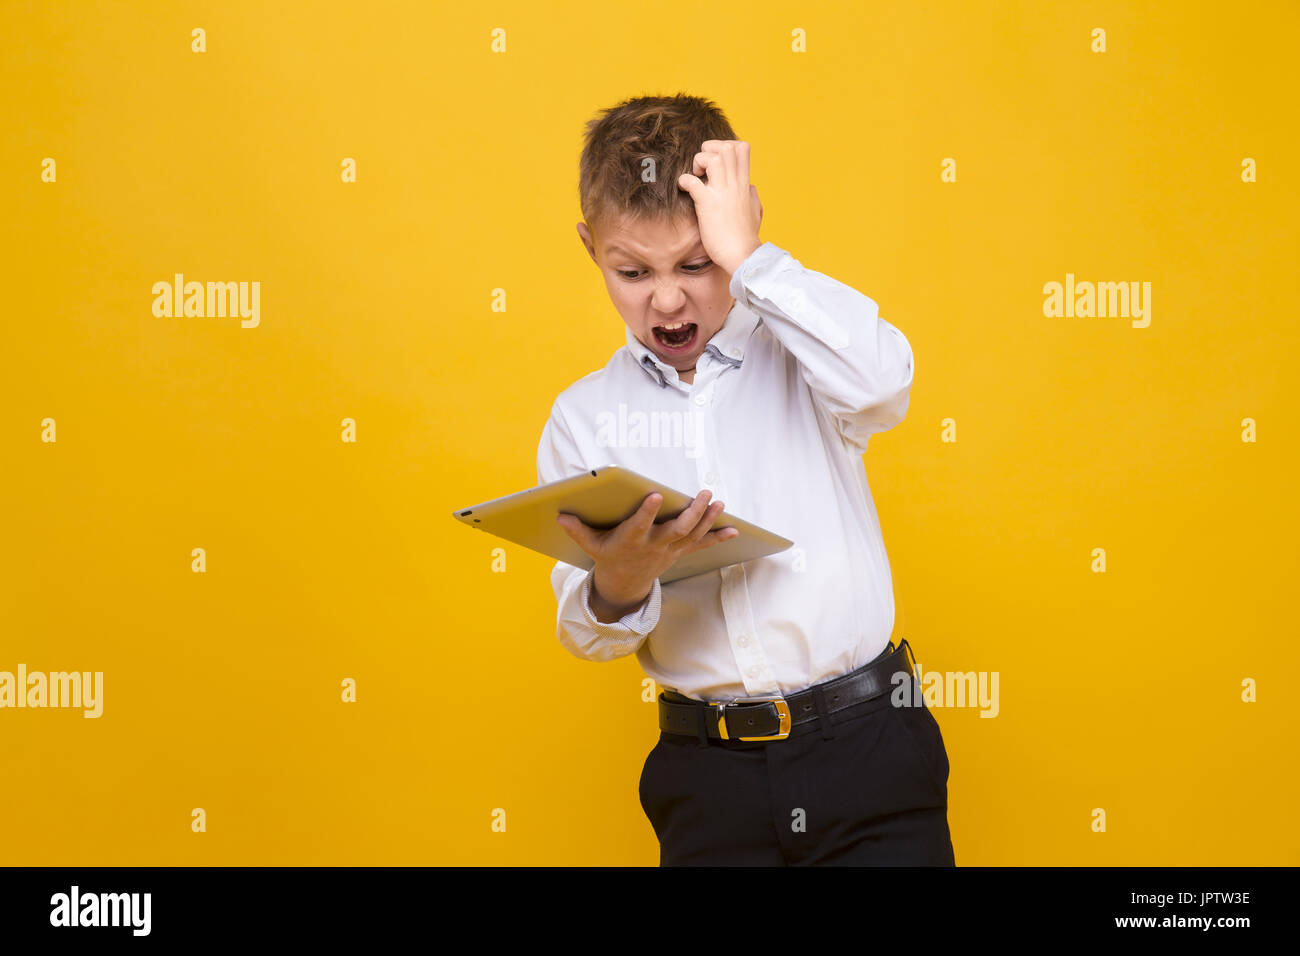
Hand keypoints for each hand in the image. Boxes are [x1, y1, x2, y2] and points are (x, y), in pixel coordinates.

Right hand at [556, 490, 739, 618]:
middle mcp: (653, 546)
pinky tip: (735, 529)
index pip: (639, 525)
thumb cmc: (609, 557)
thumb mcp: (591, 545)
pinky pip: (702, 544)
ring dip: (708, 519)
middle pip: (676, 530)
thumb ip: (578, 530)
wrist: (625, 586)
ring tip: (719, 502)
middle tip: (703, 494)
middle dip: (692, 512)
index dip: (647, 512)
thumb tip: (559, 516)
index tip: (656, 494)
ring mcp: (669, 550)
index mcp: (631, 541)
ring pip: (692, 535)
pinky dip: (718, 537)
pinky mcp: (680, 552)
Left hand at [677, 140, 763, 275]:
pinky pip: (693, 182)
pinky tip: (683, 188)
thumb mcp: (756, 211)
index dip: (725, 146)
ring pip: (713, 158)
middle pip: (727, 147)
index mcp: (744, 184)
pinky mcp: (708, 204)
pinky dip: (684, 181)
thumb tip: (751, 187)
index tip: (715, 162)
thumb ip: (752, 197)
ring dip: (699, 162)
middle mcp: (735, 184)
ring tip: (695, 176)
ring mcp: (722, 193)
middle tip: (702, 168)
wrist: (742, 256)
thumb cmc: (746, 237)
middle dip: (709, 150)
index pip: (742, 147)